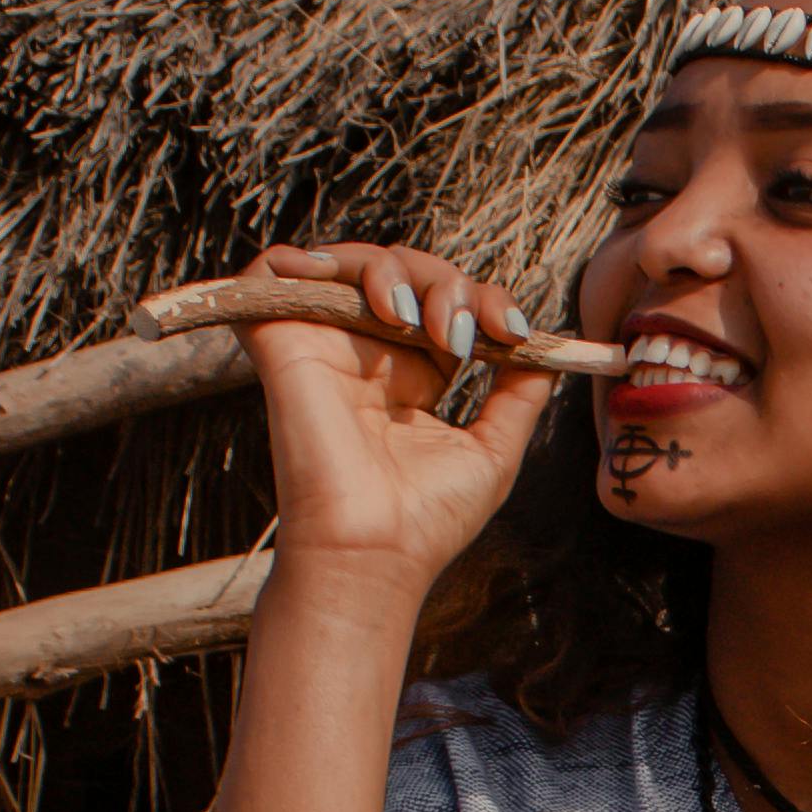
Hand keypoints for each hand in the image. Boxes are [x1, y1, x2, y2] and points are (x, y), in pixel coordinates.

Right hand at [240, 239, 555, 593]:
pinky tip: (337, 281)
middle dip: (445, 283)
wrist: (374, 553)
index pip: (445, 303)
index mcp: (411, 377)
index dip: (483, 300)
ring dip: (390, 268)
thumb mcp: (494, 450)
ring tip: (412, 316)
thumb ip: (519, 393)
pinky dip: (293, 258)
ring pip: (347, 262)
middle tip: (460, 331)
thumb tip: (544, 349)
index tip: (513, 330)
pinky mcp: (281, 345)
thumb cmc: (427, 519)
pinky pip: (267, 273)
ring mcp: (322, 347)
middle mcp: (364, 356)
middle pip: (403, 272)